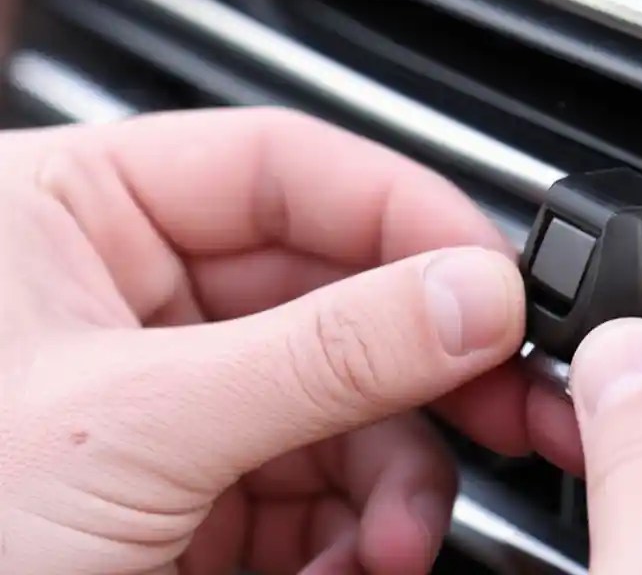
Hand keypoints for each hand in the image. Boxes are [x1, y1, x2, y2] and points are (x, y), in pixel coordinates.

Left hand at [0, 108, 532, 573]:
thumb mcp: (136, 423)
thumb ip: (324, 351)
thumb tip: (469, 293)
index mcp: (73, 211)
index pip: (281, 167)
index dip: (402, 213)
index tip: (492, 276)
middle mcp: (127, 293)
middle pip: (333, 290)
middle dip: (423, 363)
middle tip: (506, 396)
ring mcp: (171, 397)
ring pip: (341, 399)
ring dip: (392, 475)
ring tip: (395, 535)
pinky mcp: (196, 488)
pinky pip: (317, 481)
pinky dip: (354, 529)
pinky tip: (352, 561)